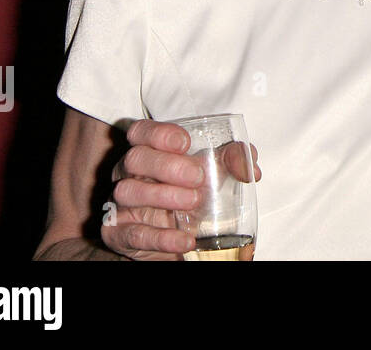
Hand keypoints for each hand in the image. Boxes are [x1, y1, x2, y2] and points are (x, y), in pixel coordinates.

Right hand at [102, 119, 261, 260]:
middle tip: (198, 177)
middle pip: (135, 158)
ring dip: (161, 196)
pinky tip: (184, 239)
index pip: (141, 131)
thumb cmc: (194, 192)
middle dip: (167, 165)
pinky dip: (160, 238)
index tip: (185, 143)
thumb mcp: (217, 172)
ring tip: (193, 202)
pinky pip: (133, 234)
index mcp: (150, 151)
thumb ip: (234, 161)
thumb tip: (252, 169)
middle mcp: (130, 174)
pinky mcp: (119, 234)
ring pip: (128, 192)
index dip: (159, 133)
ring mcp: (121, 204)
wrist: (182, 236)